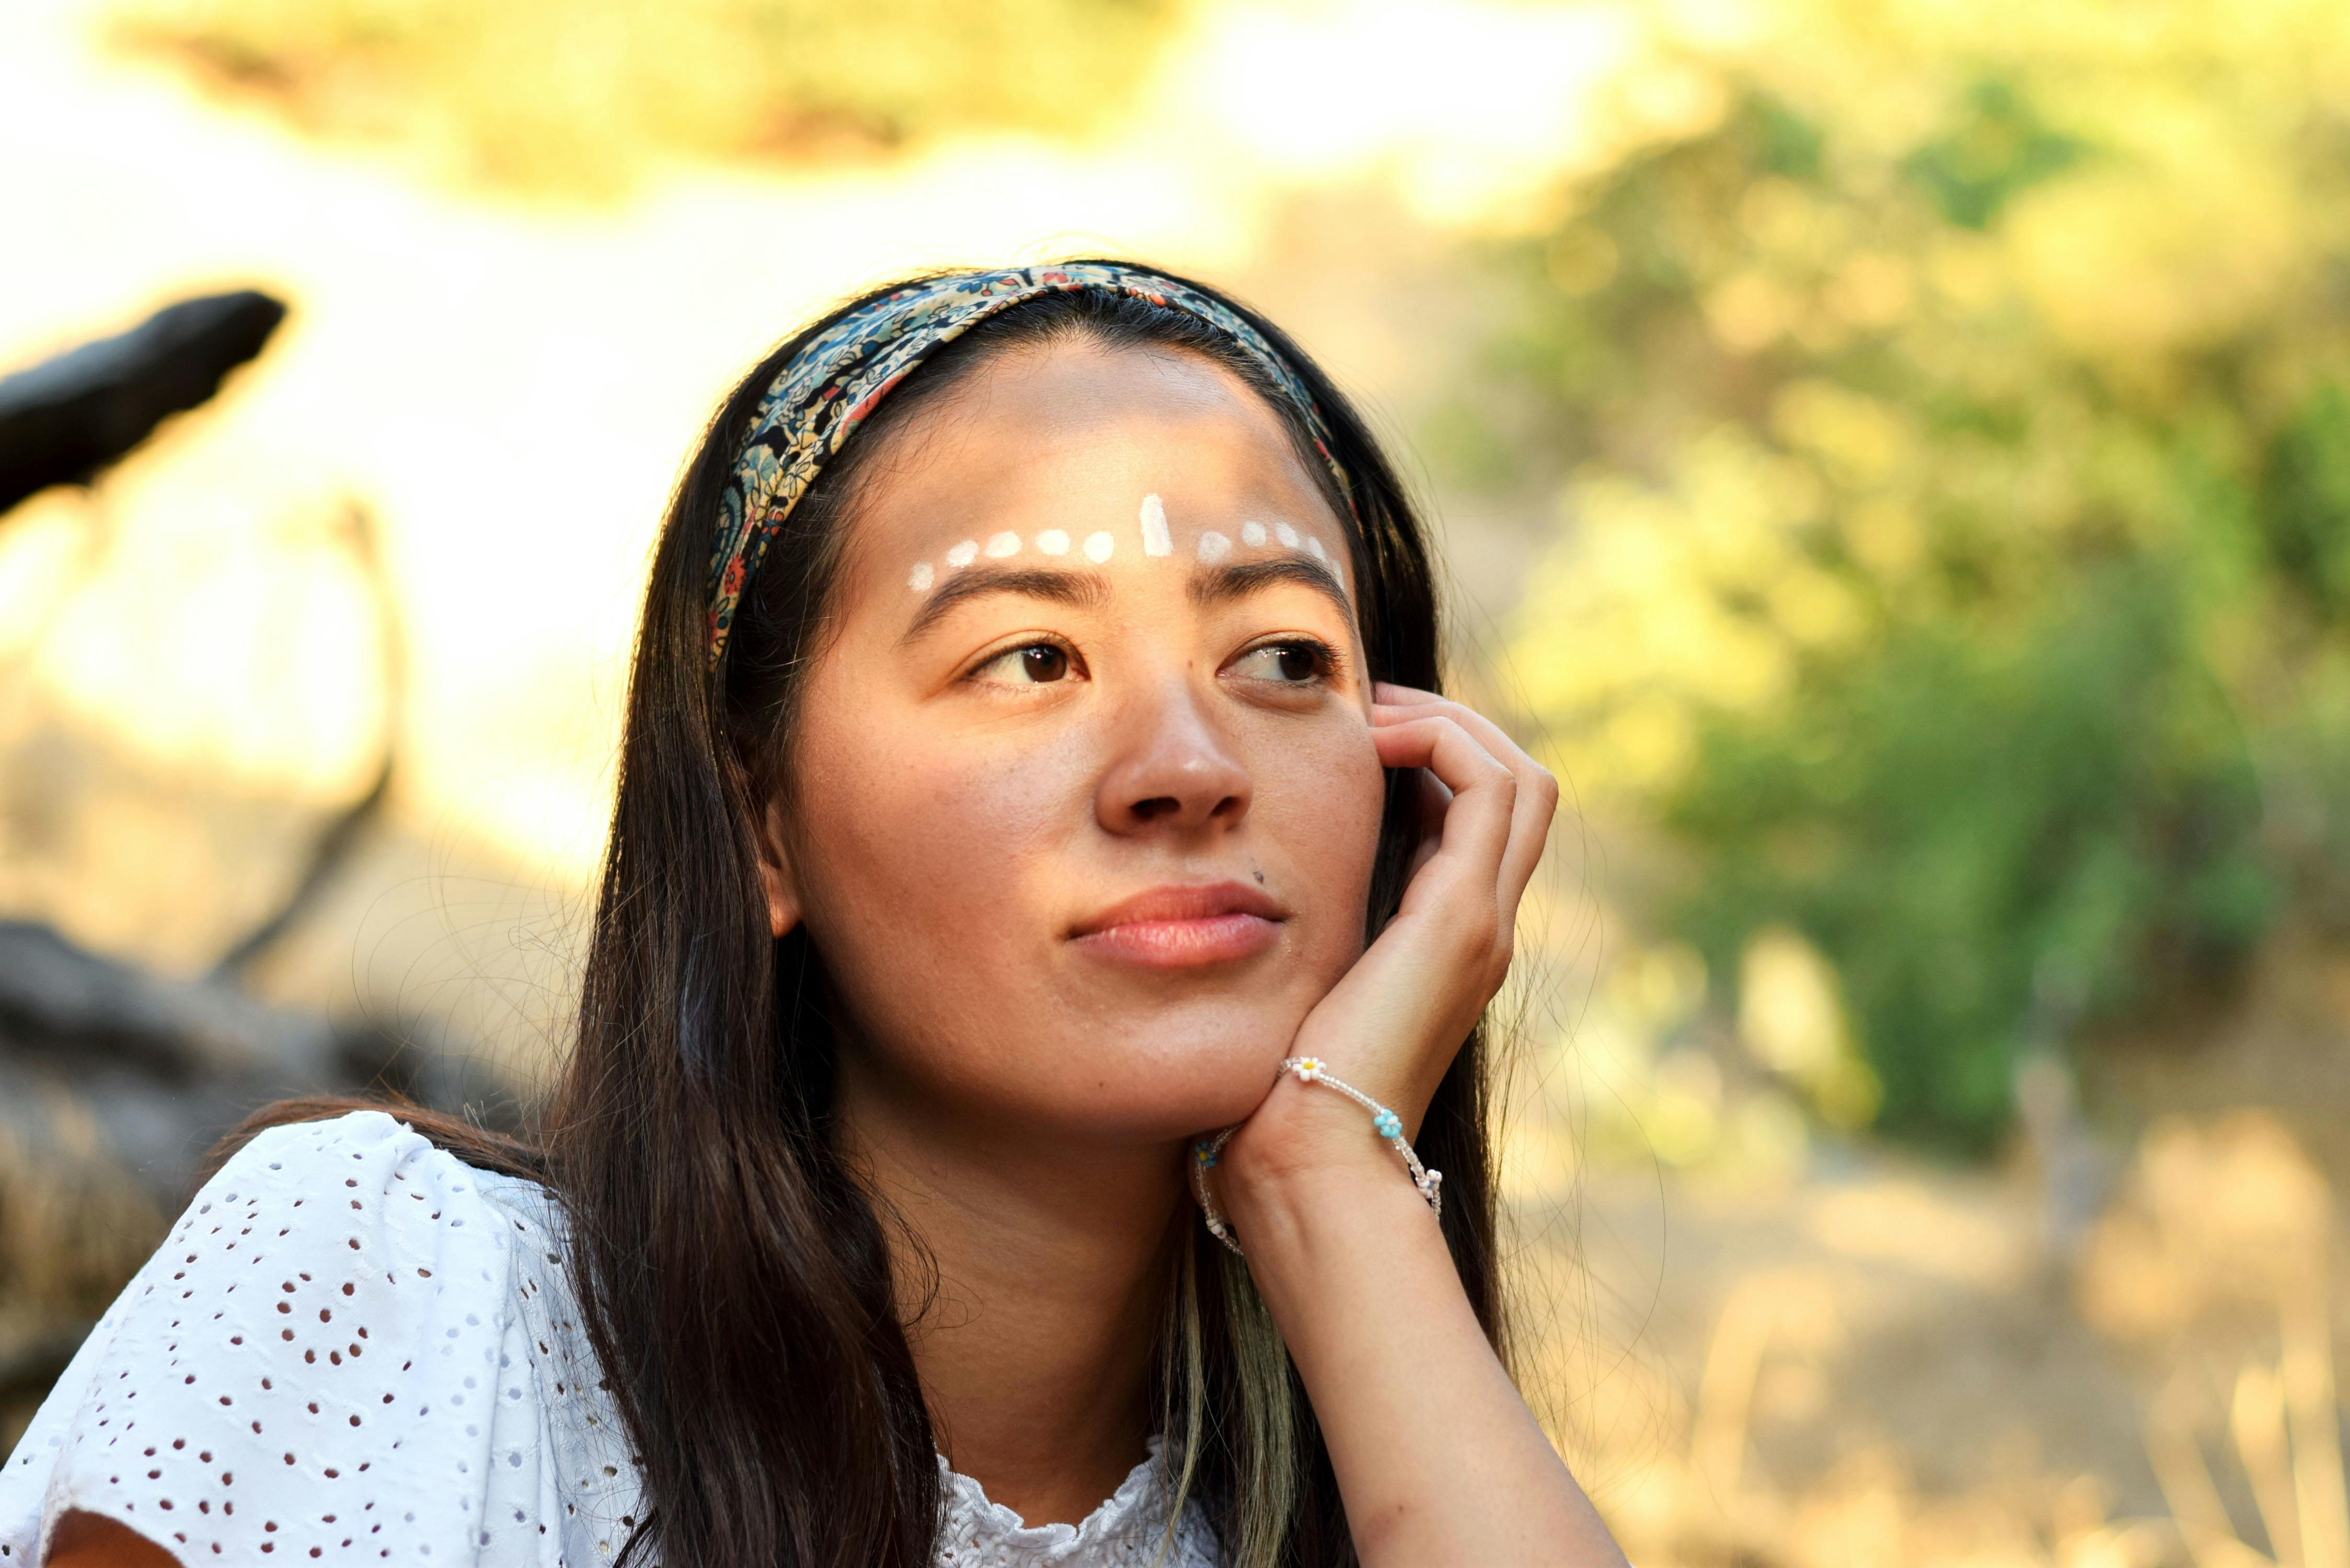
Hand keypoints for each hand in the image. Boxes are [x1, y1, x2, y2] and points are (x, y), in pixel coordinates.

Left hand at [1223, 681, 1556, 1183]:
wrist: (1312, 1160)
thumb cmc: (1282, 1093)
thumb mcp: (1299, 990)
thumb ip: (1303, 943)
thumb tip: (1246, 903)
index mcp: (1451, 943)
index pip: (1480, 819)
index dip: (1435, 758)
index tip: (1357, 735)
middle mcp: (1484, 928)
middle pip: (1518, 786)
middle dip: (1450, 726)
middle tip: (1370, 707)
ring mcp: (1483, 922)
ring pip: (1519, 776)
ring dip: (1448, 723)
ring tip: (1373, 715)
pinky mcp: (1461, 919)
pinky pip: (1489, 789)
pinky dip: (1441, 743)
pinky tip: (1369, 741)